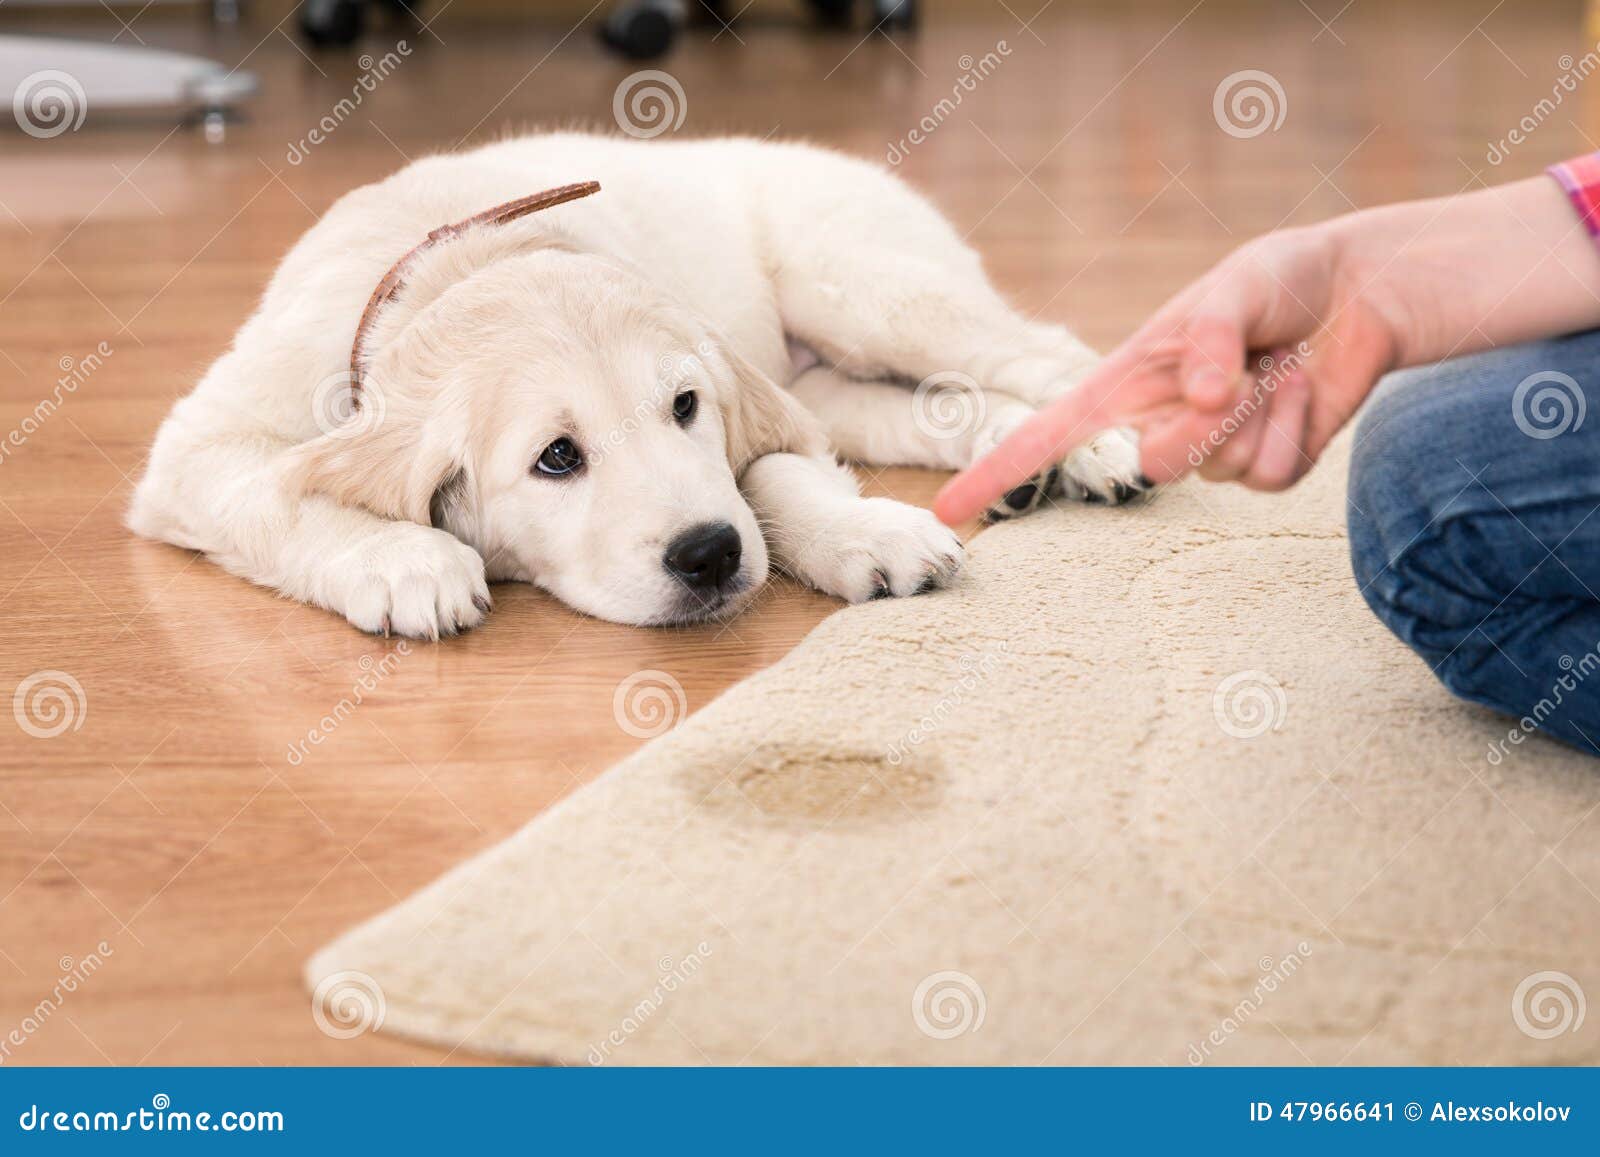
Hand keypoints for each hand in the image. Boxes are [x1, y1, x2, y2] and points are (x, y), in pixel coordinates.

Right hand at [934, 175, 1599, 525]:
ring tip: (1278, 366)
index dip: (997, 471)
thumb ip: (1209, 337)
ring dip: (1261, 413)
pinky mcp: (1268, 466)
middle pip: (1155, 465)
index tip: (951, 510)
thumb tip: (1199, 399)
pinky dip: (1296, 429)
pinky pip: (1271, 477)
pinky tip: (1303, 389)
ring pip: (1220, 472)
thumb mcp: (1237, 285)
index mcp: (1129, 380)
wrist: (1360, 294)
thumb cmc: (1281, 279)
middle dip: (1202, 425)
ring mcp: (1215, 450)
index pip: (1048, 434)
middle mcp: (1162, 421)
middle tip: (1239, 374)